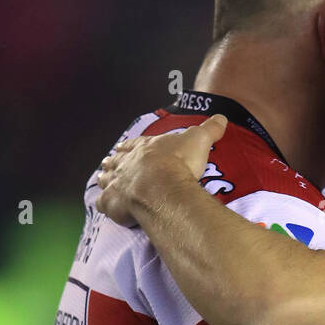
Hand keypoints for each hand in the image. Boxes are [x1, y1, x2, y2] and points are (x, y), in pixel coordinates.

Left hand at [96, 114, 228, 225]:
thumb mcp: (197, 140)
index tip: (123, 147)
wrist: (163, 189)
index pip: (133, 144)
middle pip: (115, 161)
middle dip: (113, 162)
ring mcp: (117, 183)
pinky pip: (103, 204)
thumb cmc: (178, 163)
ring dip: (105, 180)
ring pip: (105, 179)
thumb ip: (208, 129)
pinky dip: (104, 205)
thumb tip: (221, 117)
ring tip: (103, 181)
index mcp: (143, 148)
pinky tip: (106, 207)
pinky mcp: (113, 204)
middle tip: (109, 164)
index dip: (129, 146)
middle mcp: (126, 163)